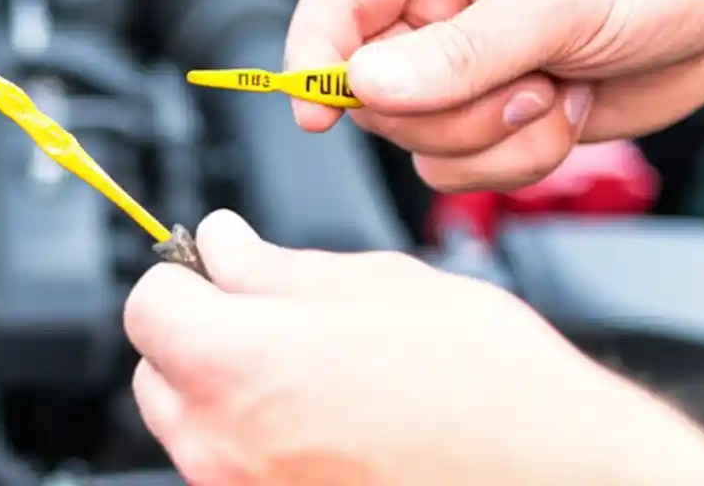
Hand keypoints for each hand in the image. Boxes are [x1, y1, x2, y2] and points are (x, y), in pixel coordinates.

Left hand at [124, 210, 703, 485]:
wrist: (556, 478)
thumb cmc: (481, 384)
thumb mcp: (371, 283)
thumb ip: (271, 264)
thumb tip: (221, 242)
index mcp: (231, 364)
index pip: (147, 303)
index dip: (184, 273)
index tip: (222, 265)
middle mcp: (220, 442)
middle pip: (157, 366)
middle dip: (198, 329)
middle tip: (270, 311)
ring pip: (190, 420)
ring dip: (223, 383)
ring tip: (310, 367)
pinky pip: (231, 463)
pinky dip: (254, 433)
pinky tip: (324, 415)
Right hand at [285, 0, 703, 191]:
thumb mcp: (548, 2)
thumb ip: (454, 53)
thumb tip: (364, 85)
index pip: (335, 6)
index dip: (313, 57)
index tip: (314, 110)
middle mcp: (432, 15)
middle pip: (371, 94)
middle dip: (444, 108)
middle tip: (511, 79)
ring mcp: (461, 73)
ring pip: (418, 142)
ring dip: (493, 134)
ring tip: (551, 88)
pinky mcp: (493, 118)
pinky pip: (463, 169)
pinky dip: (519, 157)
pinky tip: (565, 110)